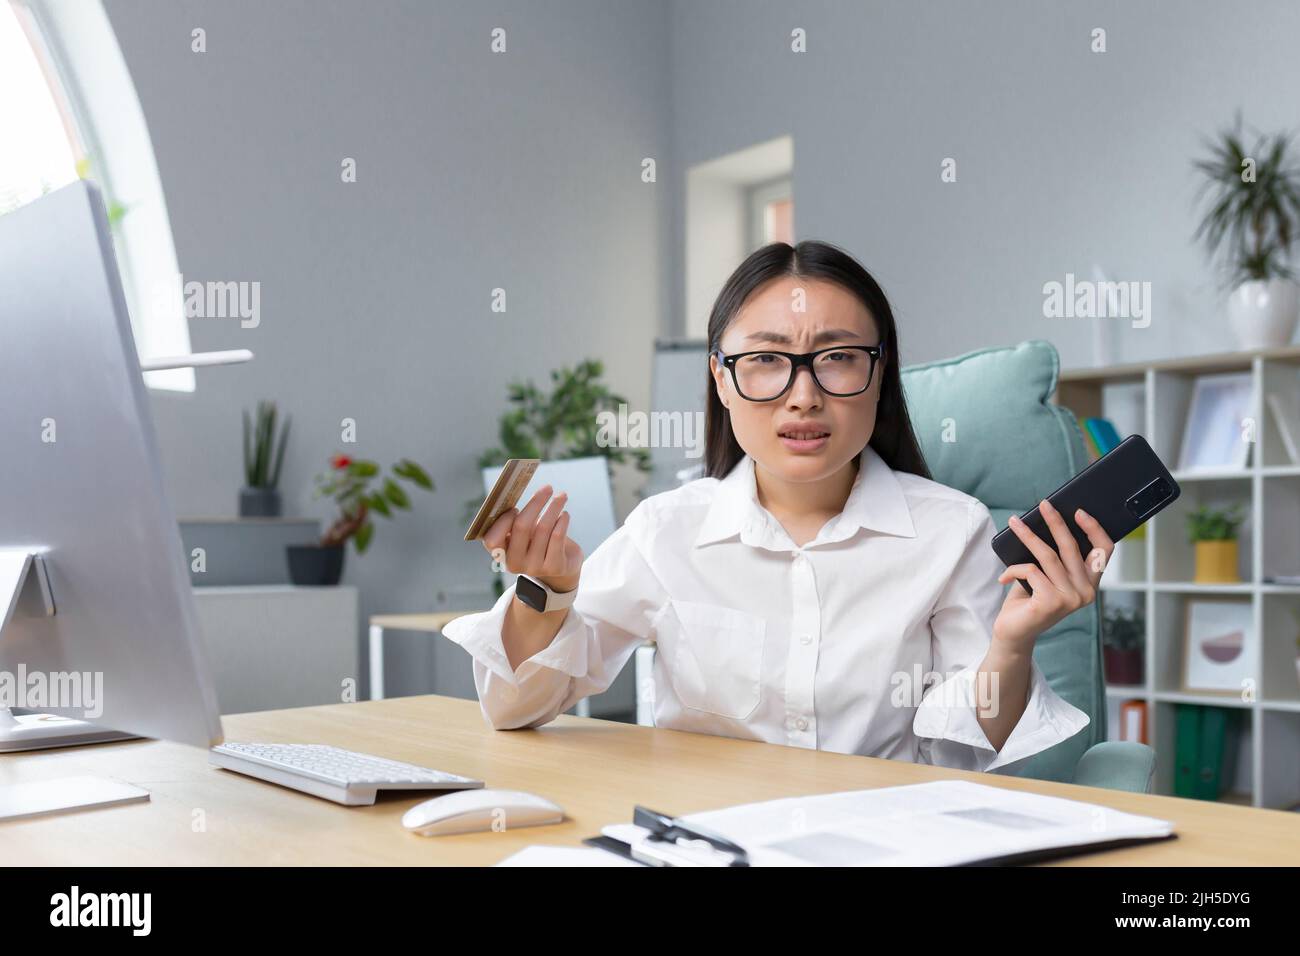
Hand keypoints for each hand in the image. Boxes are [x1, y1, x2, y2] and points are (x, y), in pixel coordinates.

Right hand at [481, 484, 582, 593]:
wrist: (560, 567)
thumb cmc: (537, 543)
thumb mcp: (523, 534)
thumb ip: (516, 520)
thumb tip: (518, 491)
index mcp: (501, 554)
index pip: (492, 540)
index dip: (503, 522)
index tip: (515, 507)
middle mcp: (515, 564)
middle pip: (521, 527)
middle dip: (536, 503)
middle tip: (547, 488)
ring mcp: (534, 568)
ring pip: (543, 528)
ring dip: (554, 508)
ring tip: (561, 496)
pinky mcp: (555, 568)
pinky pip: (557, 537)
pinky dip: (562, 521)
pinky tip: (564, 514)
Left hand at [992, 499, 1113, 652]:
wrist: (1013, 633)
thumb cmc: (1029, 599)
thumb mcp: (1045, 575)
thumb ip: (1053, 557)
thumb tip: (1048, 522)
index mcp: (1090, 583)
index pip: (1104, 551)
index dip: (1094, 528)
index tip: (1079, 511)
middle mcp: (1085, 592)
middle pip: (1072, 547)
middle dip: (1056, 522)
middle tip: (1043, 505)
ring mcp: (1070, 599)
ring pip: (1047, 555)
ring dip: (1027, 535)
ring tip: (1013, 522)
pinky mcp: (1051, 602)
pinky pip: (1030, 570)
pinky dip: (1014, 569)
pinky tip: (1004, 577)